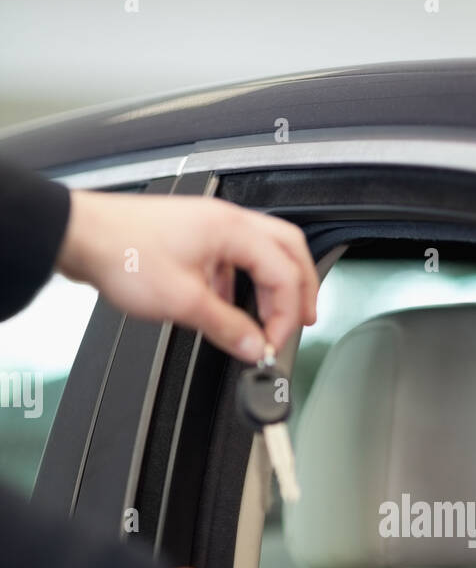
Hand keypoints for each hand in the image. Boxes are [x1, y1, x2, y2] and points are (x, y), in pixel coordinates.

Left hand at [56, 190, 318, 361]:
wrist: (80, 236)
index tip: (273, 343)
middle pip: (287, 250)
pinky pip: (234, 256)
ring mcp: (210, 225)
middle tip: (303, 320)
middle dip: (300, 288)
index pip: (284, 272)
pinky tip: (230, 306)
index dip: (287, 313)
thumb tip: (255, 347)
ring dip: (272, 285)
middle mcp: (226, 221)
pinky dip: (243, 282)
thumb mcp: (182, 302)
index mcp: (232, 230)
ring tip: (270, 318)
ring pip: (263, 251)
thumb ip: (227, 327)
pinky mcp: (193, 235)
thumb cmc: (122, 253)